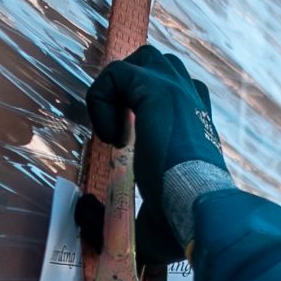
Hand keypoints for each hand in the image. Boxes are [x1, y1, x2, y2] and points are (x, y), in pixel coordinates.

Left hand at [84, 45, 231, 263]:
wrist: (198, 209)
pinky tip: (111, 136)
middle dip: (130, 89)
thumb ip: (114, 215)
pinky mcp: (158, 89)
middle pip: (158, 64)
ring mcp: (177, 90)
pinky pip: (116, 73)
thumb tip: (82, 211)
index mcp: (197, 125)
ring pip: (142, 59)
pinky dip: (102, 99)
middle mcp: (192, 101)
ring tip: (116, 130)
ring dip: (118, 89)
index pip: (175, 93)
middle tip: (120, 133)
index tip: (127, 148)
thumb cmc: (183, 221)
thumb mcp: (150, 222)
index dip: (142, 112)